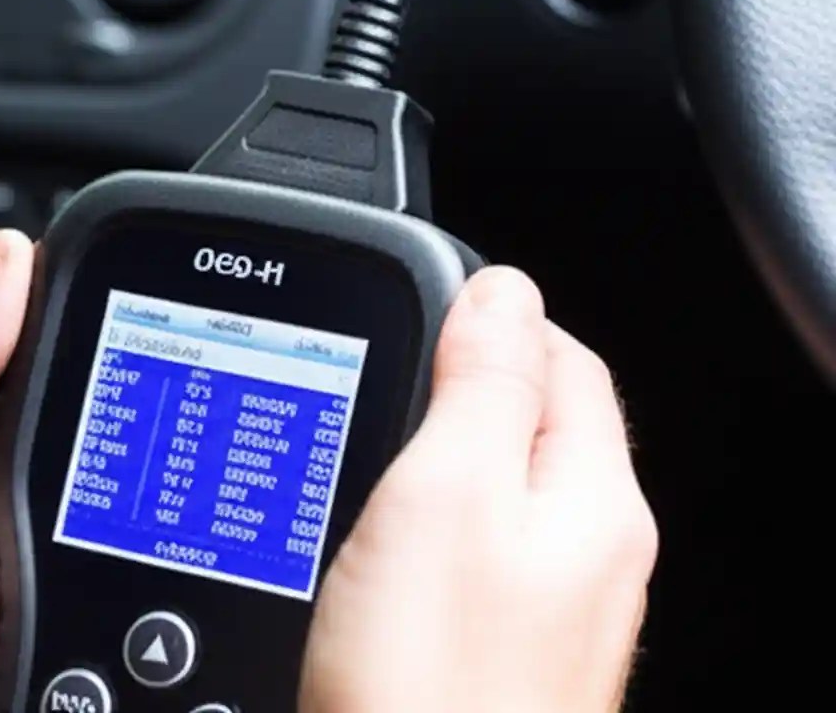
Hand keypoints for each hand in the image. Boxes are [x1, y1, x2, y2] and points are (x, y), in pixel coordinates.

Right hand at [301, 267, 658, 712]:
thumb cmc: (432, 689)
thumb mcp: (448, 497)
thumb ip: (484, 385)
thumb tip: (503, 290)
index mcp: (591, 501)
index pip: (562, 360)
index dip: (492, 317)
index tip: (418, 308)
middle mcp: (585, 555)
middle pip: (536, 422)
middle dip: (464, 383)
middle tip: (382, 376)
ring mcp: (542, 609)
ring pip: (497, 489)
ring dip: (438, 453)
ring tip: (370, 448)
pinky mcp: (492, 652)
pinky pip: (469, 554)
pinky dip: (423, 524)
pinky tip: (374, 541)